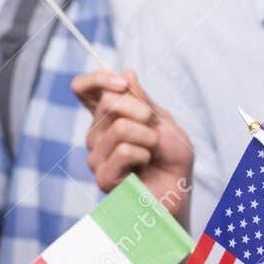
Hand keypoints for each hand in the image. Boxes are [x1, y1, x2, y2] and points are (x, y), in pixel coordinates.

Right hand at [71, 69, 192, 215]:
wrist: (180, 191)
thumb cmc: (172, 158)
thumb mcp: (163, 121)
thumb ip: (143, 100)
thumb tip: (126, 72)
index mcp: (107, 117)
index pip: (83, 89)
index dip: (98, 79)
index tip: (123, 83)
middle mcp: (96, 135)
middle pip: (108, 102)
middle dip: (142, 111)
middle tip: (154, 130)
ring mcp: (96, 157)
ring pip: (120, 127)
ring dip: (148, 137)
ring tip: (152, 153)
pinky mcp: (102, 177)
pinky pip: (124, 151)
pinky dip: (145, 154)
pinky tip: (145, 167)